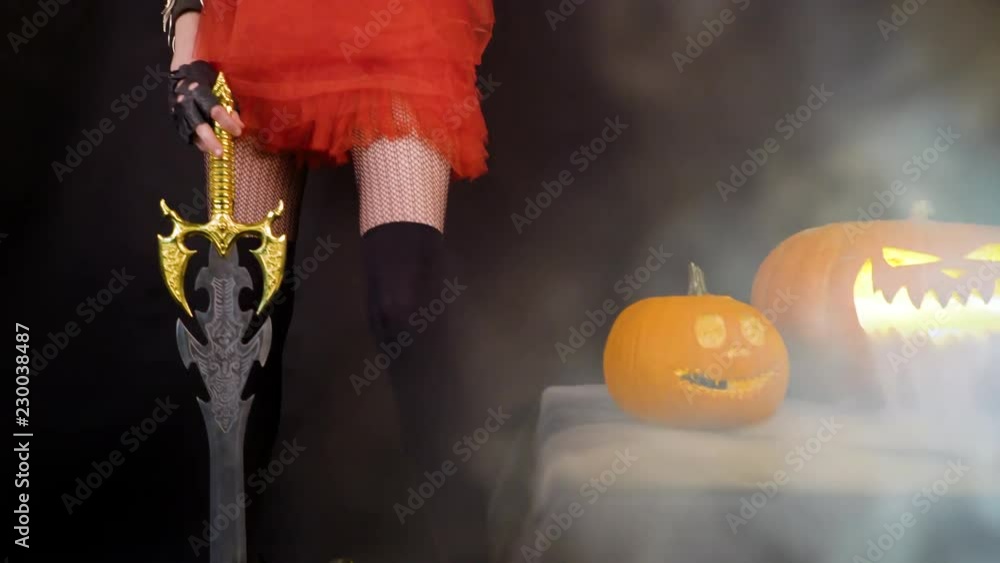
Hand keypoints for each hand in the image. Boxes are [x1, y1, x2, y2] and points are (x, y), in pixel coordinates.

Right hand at [168, 12, 242, 154]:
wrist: (183, 73)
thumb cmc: (207, 80)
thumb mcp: (221, 87)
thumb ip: (230, 106)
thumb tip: (240, 126)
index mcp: (199, 89)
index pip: (214, 108)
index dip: (227, 122)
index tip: (238, 132)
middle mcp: (185, 100)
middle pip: (198, 124)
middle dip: (211, 139)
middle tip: (221, 152)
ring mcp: (177, 111)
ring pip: (190, 131)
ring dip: (204, 144)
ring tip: (217, 153)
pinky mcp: (174, 118)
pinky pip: (185, 133)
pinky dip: (196, 142)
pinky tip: (207, 148)